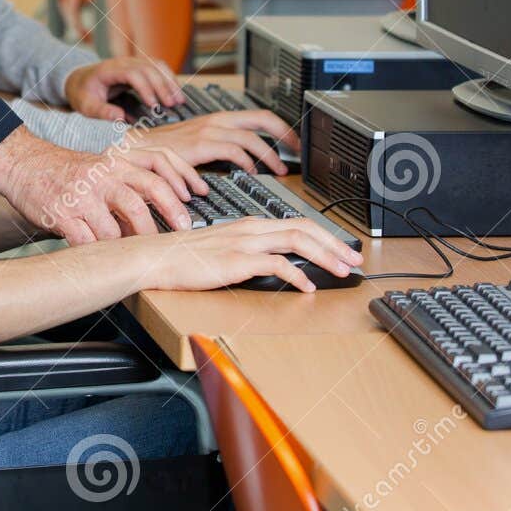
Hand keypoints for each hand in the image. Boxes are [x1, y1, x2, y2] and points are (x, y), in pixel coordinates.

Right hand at [0, 127, 199, 244]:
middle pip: (143, 196)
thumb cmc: (68, 170)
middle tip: (176, 239)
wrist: (24, 164)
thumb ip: (132, 180)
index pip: (158, 167)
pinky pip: (86, 242)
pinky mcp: (62, 215)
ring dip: (125, 246)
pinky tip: (101, 257)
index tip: (191, 204)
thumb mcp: (104, 165)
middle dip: (166, 219)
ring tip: (130, 255)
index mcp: (116, 162)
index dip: (180, 186)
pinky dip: (96, 254)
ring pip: (115, 228)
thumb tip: (166, 207)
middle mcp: (101, 176)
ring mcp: (81, 196)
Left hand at [64, 57, 182, 121]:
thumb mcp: (86, 105)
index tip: (154, 106)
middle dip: (162, 87)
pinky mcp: (139, 66)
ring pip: (156, 66)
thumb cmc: (83, 93)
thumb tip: (119, 117)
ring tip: (180, 100)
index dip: (146, 88)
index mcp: (109, 70)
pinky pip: (157, 68)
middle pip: (148, 69)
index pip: (133, 74)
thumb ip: (101, 111)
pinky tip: (176, 92)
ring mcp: (132, 62)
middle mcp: (123, 62)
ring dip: (169, 82)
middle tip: (172, 105)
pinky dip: (168, 78)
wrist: (79, 80)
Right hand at [130, 109, 300, 175]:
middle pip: (262, 119)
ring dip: (270, 155)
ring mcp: (208, 130)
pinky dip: (247, 162)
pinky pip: (233, 150)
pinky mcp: (200, 144)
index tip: (294, 142)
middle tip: (298, 151)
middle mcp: (216, 120)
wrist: (136, 148)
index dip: (281, 127)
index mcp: (218, 119)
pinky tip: (251, 173)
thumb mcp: (195, 145)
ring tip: (279, 170)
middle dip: (285, 135)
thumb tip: (242, 161)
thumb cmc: (163, 150)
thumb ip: (218, 148)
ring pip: (251, 137)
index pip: (259, 116)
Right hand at [136, 217, 363, 293]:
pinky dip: (297, 274)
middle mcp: (251, 229)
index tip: (342, 250)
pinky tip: (307, 286)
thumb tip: (272, 265)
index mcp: (249, 225)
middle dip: (335, 243)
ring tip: (342, 270)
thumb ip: (248, 252)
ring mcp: (244, 243)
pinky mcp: (236, 260)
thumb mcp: (222, 250)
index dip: (324, 235)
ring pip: (297, 241)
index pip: (296, 223)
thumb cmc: (183, 258)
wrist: (155, 257)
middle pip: (304, 228)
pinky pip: (276, 264)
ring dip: (325, 255)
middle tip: (355, 259)